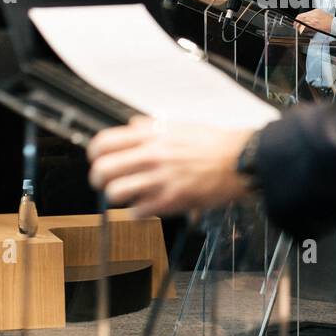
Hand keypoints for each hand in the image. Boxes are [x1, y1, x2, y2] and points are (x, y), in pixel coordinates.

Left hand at [87, 115, 257, 218]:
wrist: (241, 160)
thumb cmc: (216, 143)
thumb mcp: (181, 124)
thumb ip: (153, 126)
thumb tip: (132, 125)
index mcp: (152, 134)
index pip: (104, 142)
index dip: (94, 153)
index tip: (97, 158)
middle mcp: (152, 155)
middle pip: (103, 169)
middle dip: (98, 179)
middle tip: (104, 182)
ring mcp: (160, 179)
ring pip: (115, 193)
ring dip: (117, 196)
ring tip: (127, 195)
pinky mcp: (170, 200)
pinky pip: (138, 211)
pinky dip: (139, 211)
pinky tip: (148, 205)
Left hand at [295, 9, 332, 34]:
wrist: (334, 24)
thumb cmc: (330, 20)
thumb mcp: (322, 14)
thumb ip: (315, 15)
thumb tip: (310, 18)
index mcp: (315, 11)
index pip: (304, 14)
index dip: (299, 18)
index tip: (297, 20)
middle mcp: (313, 14)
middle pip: (301, 17)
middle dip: (296, 21)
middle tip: (295, 25)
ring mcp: (313, 20)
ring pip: (301, 22)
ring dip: (298, 26)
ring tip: (297, 28)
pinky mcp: (313, 25)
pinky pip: (304, 27)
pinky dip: (301, 29)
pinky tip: (301, 30)